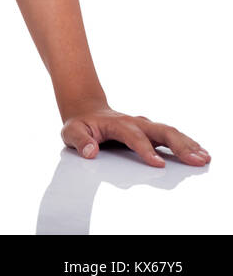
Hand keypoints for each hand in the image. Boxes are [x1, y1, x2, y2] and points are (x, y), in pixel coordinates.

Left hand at [61, 105, 209, 166]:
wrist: (86, 111)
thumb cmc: (80, 124)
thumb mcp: (71, 132)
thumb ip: (80, 141)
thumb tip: (90, 152)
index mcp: (117, 123)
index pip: (134, 137)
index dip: (146, 150)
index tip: (158, 165)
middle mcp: (135, 122)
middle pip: (161, 131)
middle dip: (179, 145)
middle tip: (195, 160)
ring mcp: (145, 126)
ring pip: (170, 132)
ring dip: (188, 145)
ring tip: (204, 158)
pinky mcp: (150, 132)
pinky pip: (171, 136)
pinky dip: (187, 144)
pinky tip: (200, 154)